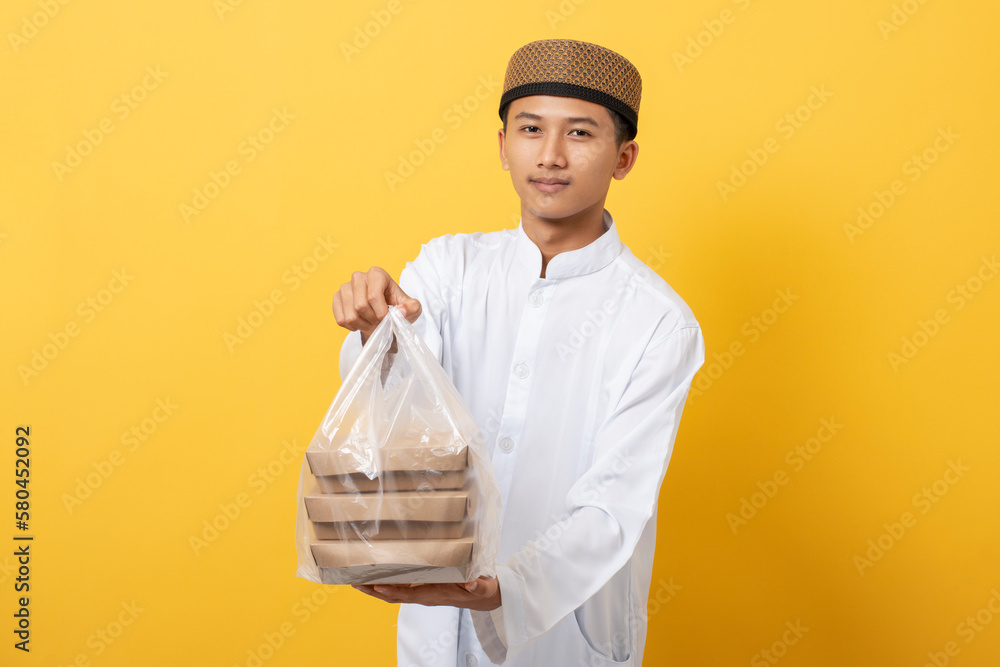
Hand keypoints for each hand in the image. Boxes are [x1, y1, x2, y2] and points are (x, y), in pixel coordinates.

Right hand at [332, 267, 421, 341]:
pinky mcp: (336, 298)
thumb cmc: (398, 307)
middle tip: (379, 322)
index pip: (373, 296)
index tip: (387, 318)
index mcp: (377, 274)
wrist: (385, 312)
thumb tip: (401, 311)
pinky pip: (341, 320)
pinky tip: (361, 323)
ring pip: (350, 315)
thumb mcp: (412, 308)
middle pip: (360, 306)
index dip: (381, 313)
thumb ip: (412, 308)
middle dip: (372, 320)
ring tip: (371, 323)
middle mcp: (358, 277)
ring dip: (363, 325)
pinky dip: (352, 327)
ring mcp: (345, 287)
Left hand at [351, 576, 500, 611]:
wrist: (484, 598)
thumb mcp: (484, 587)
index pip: (409, 594)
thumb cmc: (482, 590)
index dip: (392, 591)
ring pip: (393, 594)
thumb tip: (473, 583)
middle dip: (373, 591)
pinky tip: (376, 578)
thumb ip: (479, 586)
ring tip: (357, 580)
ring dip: (374, 589)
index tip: (376, 586)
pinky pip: (399, 589)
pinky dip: (385, 584)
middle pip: (393, 596)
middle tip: (354, 582)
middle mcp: (425, 596)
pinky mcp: (423, 590)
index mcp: (436, 594)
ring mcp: (422, 594)